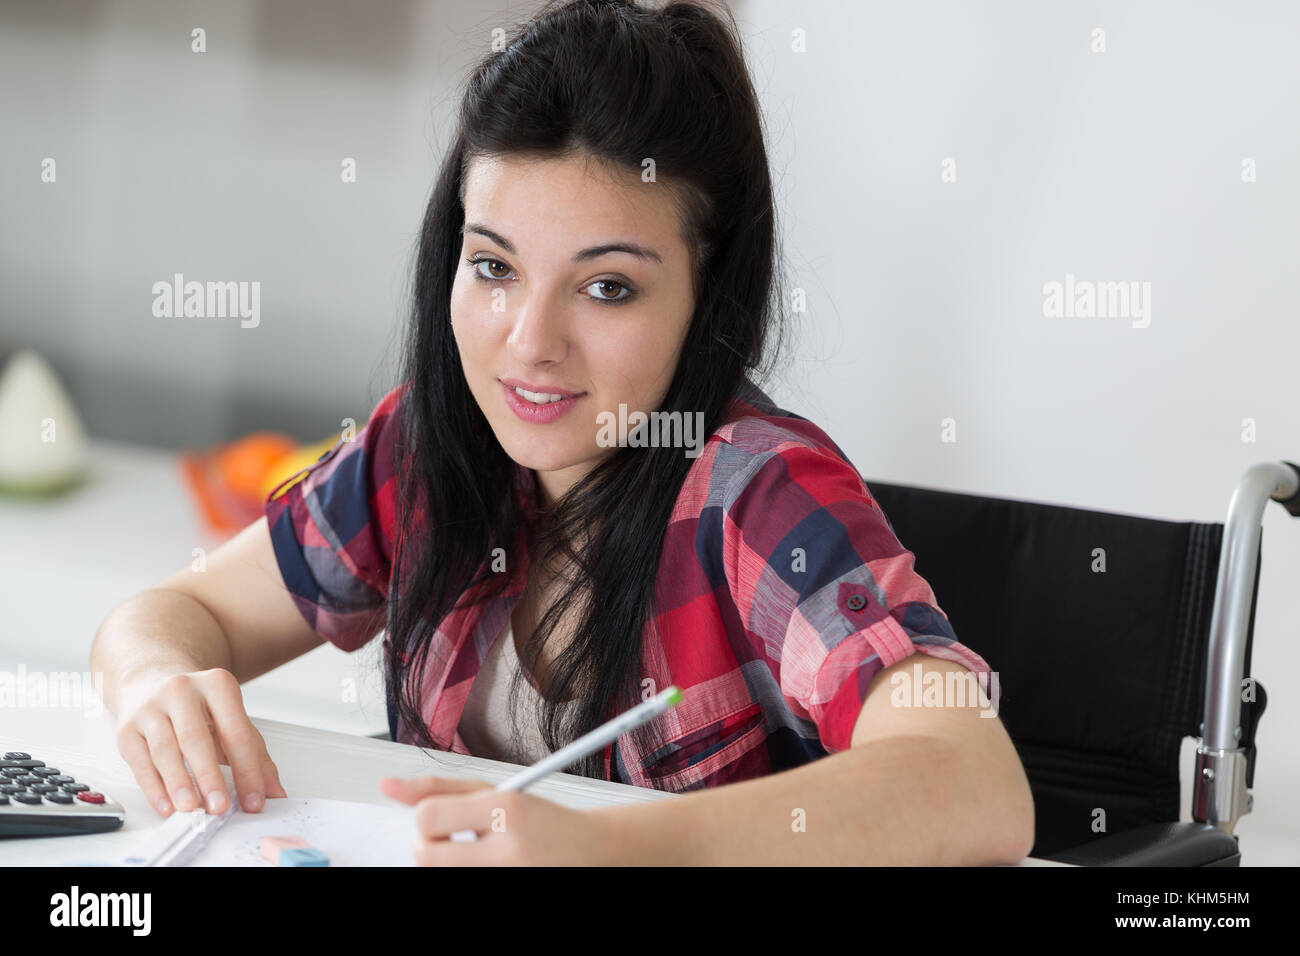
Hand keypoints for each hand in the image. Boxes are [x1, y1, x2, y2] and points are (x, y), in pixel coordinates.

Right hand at [113, 667, 286, 816]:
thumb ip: (255, 755)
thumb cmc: (198, 706)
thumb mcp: (231, 720)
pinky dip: (154, 788)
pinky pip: (140, 762)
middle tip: (220, 806)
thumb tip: (273, 792)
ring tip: (191, 808)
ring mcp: (151, 707)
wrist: (152, 680)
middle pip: (196, 738)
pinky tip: (166, 805)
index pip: (236, 732)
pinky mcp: (126, 728)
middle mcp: (181, 690)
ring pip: (165, 750)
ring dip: (179, 783)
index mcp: (217, 685)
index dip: (247, 769)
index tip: (254, 799)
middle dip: (209, 776)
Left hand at [379, 775, 621, 865]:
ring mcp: (509, 875)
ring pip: (439, 873)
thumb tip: (386, 786)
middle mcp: (507, 848)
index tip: (443, 818)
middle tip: (457, 840)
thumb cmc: (540, 820)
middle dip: (430, 846)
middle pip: (424, 854)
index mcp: (505, 809)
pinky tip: (488, 864)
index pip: (428, 817)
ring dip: (447, 863)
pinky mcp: (509, 890)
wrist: (589, 851)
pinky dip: (466, 872)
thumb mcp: (497, 792)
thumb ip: (442, 788)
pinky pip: (460, 882)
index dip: (426, 818)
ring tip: (477, 854)